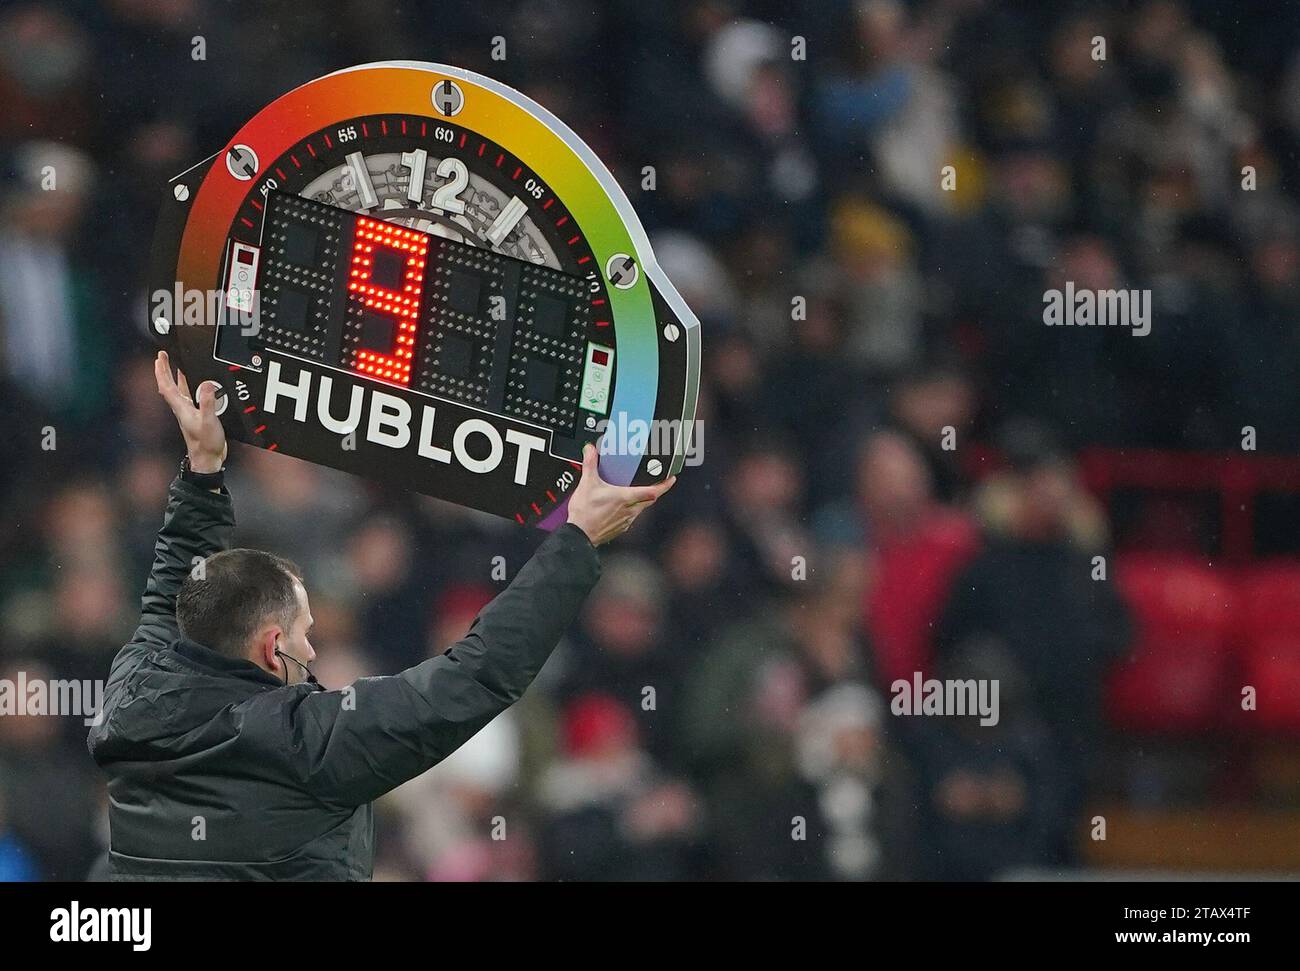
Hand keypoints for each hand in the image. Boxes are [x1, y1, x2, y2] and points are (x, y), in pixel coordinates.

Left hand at [154, 350, 226, 472]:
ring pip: (179, 390)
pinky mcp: (197, 415)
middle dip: (165, 370)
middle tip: (163, 356)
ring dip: (176, 377)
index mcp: (181, 407)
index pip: (166, 385)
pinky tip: (197, 385)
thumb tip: (206, 384)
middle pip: (168, 385)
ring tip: (177, 365)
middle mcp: (182, 408)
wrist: (208, 459)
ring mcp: (188, 412)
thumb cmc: (205, 444)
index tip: (160, 357)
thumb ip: (208, 402)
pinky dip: (189, 387)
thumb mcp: (208, 421)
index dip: (162, 370)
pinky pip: (190, 396)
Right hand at [567, 443, 674, 545]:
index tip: (671, 478)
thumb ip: (590, 464)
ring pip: (640, 508)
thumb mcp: (587, 484)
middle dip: (655, 491)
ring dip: (641, 501)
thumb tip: (590, 450)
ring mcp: (626, 521)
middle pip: (649, 500)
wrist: (578, 535)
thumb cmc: (585, 514)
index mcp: (626, 498)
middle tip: (658, 483)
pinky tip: (620, 507)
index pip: (653, 491)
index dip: (664, 484)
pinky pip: (631, 517)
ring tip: (635, 492)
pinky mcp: (620, 528)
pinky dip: (630, 510)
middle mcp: (630, 510)